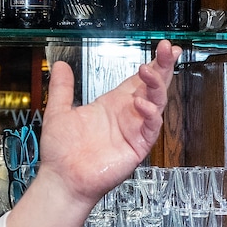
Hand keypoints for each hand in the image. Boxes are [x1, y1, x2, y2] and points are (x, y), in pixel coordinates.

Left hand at [36, 42, 174, 210]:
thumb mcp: (59, 112)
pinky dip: (150, 115)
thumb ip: (63, 88)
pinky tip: (142, 104)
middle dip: (163, 67)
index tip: (162, 48)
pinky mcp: (137, 147)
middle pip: (153, 87)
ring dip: (156, 86)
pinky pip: (150, 127)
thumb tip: (61, 65)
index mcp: (113, 105)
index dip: (152, 64)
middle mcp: (127, 115)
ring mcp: (134, 130)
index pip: (138, 80)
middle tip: (168, 50)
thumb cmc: (62, 152)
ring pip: (155, 103)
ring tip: (150, 70)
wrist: (62, 178)